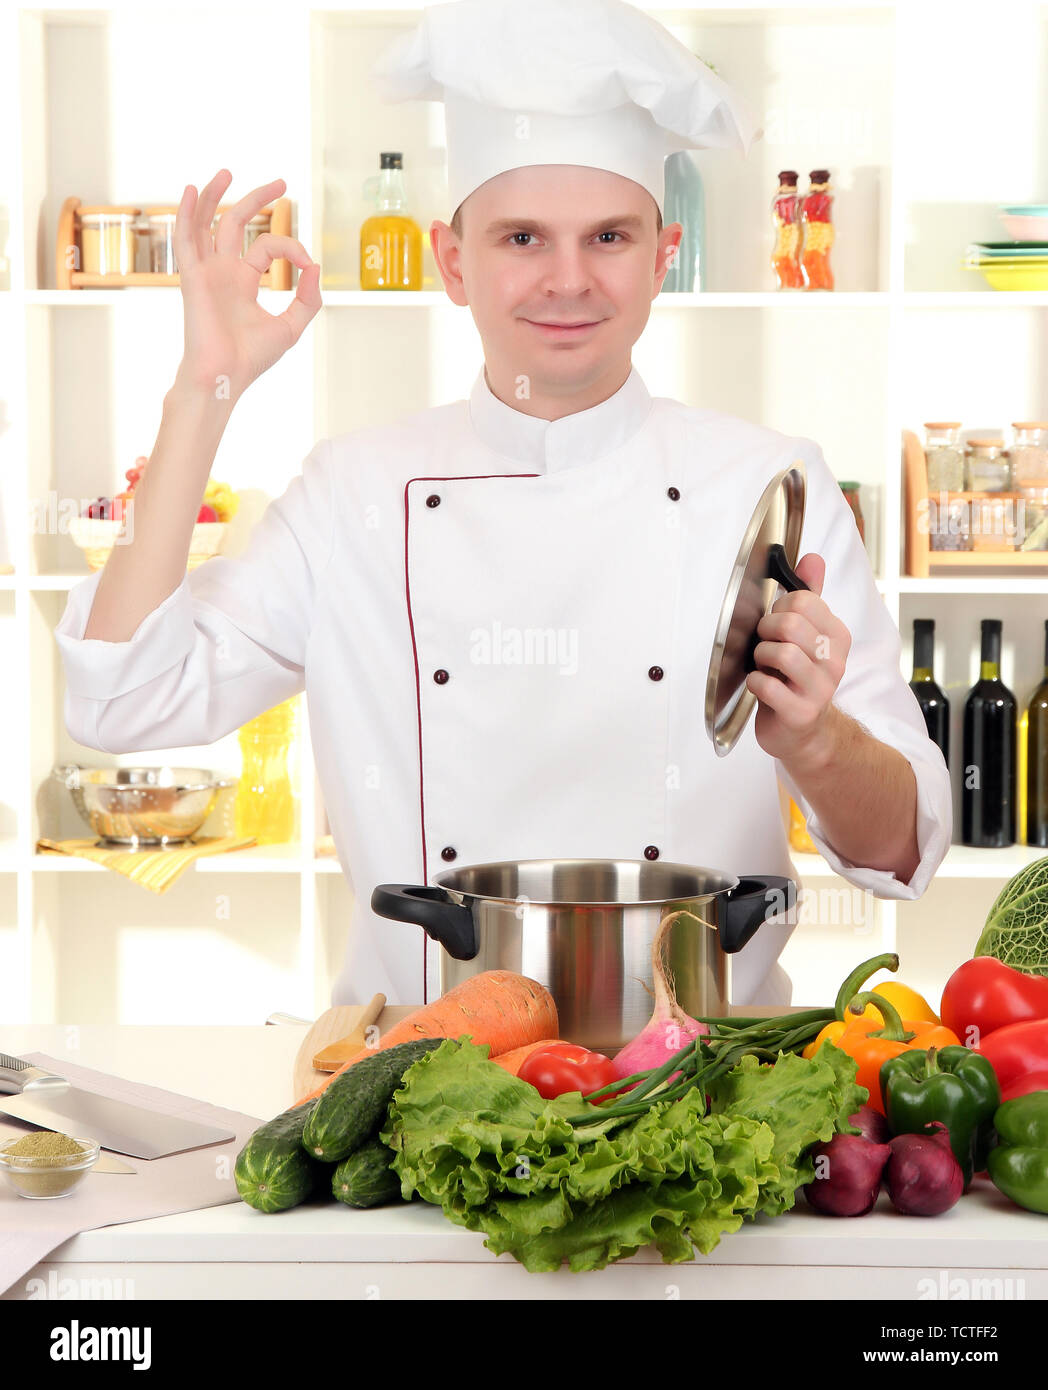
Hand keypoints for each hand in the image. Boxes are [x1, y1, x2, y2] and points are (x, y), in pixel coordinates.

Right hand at [173, 169, 320, 403]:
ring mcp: (206, 272)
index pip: (267, 246)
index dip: (291, 246)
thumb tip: (316, 266)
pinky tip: (189, 190)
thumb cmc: (252, 358)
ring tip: (228, 172)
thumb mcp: (291, 326)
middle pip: (235, 223)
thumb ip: (307, 299)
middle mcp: (223, 271)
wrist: (225, 375)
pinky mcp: (192, 277)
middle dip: (256, 199)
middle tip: (281, 182)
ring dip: (214, 196)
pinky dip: (186, 214)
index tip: (307, 262)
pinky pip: (185, 239)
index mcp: (243, 281)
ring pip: (206, 223)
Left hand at [744, 552, 851, 765]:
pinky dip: (754, 682)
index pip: (804, 600)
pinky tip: (760, 685)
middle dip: (766, 631)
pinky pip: (767, 686)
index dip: (779, 608)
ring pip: (781, 653)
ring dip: (760, 657)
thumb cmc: (798, 679)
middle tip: (765, 645)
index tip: (778, 624)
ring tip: (764, 666)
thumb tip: (812, 558)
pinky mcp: (800, 712)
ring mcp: (820, 688)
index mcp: (836, 636)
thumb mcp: (807, 633)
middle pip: (790, 624)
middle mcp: (834, 661)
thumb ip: (809, 594)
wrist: (804, 732)